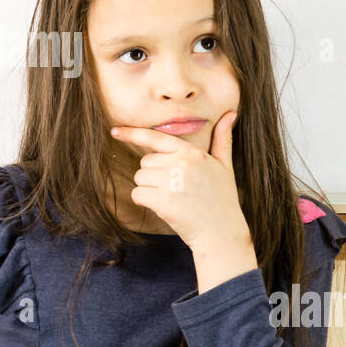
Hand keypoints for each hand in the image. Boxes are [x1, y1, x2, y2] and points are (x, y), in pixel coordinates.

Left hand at [109, 110, 252, 255]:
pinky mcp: (163, 200)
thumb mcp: (225, 166)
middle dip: (154, 176)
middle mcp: (181, 163)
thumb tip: (230, 113)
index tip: (115, 131)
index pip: (156, 137)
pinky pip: (137, 194)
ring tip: (173, 199)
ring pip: (140, 178)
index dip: (132, 134)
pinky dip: (145, 201)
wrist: (222, 233)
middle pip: (145, 162)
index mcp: (192, 152)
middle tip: (177, 189)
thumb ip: (223, 139)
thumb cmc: (222, 199)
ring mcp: (171, 181)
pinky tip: (164, 208)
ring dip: (150, 189)